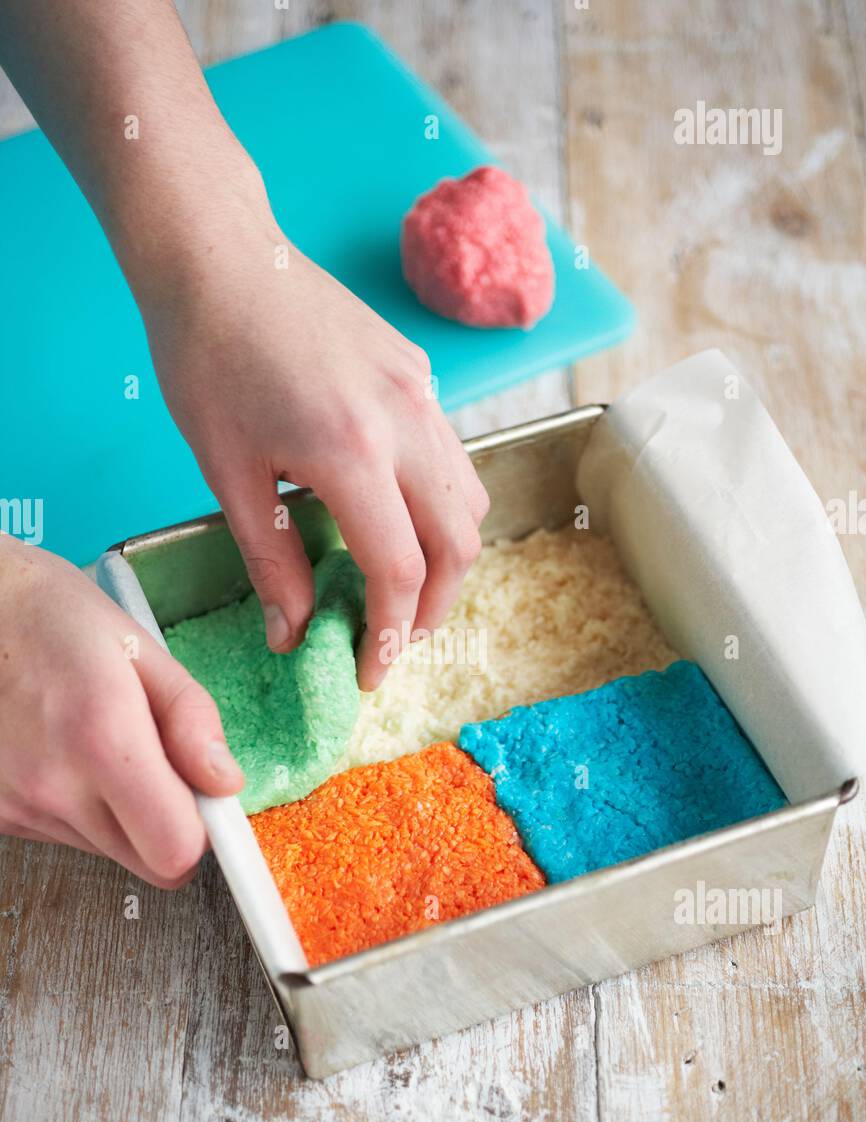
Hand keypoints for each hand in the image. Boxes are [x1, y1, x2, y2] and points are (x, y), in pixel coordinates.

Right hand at [0, 536, 242, 885]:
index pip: (175, 851)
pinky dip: (79, 807)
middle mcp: (52, 785)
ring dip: (121, 814)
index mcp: (101, 737)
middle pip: (147, 862)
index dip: (201, 831)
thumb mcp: (140, 647)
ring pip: (108, 850)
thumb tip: (224, 784)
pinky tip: (62, 753)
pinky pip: (65, 834)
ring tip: (98, 744)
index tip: (205, 799)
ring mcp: (16, 805)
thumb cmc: (53, 618)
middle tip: (156, 763)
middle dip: (167, 824)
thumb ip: (190, 719)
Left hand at [137, 179, 488, 690]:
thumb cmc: (207, 359)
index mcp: (352, 453)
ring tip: (403, 586)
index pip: (400, 570)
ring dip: (447, 556)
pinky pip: (452, 454)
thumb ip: (271, 562)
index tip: (369, 672)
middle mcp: (405, 423)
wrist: (220, 257)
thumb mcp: (228, 474)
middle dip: (434, 607)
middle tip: (395, 639)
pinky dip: (439, 503)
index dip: (390, 635)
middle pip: (458, 544)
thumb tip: (292, 635)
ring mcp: (421, 393)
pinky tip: (395, 514)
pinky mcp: (419, 373)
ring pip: (469, 498)